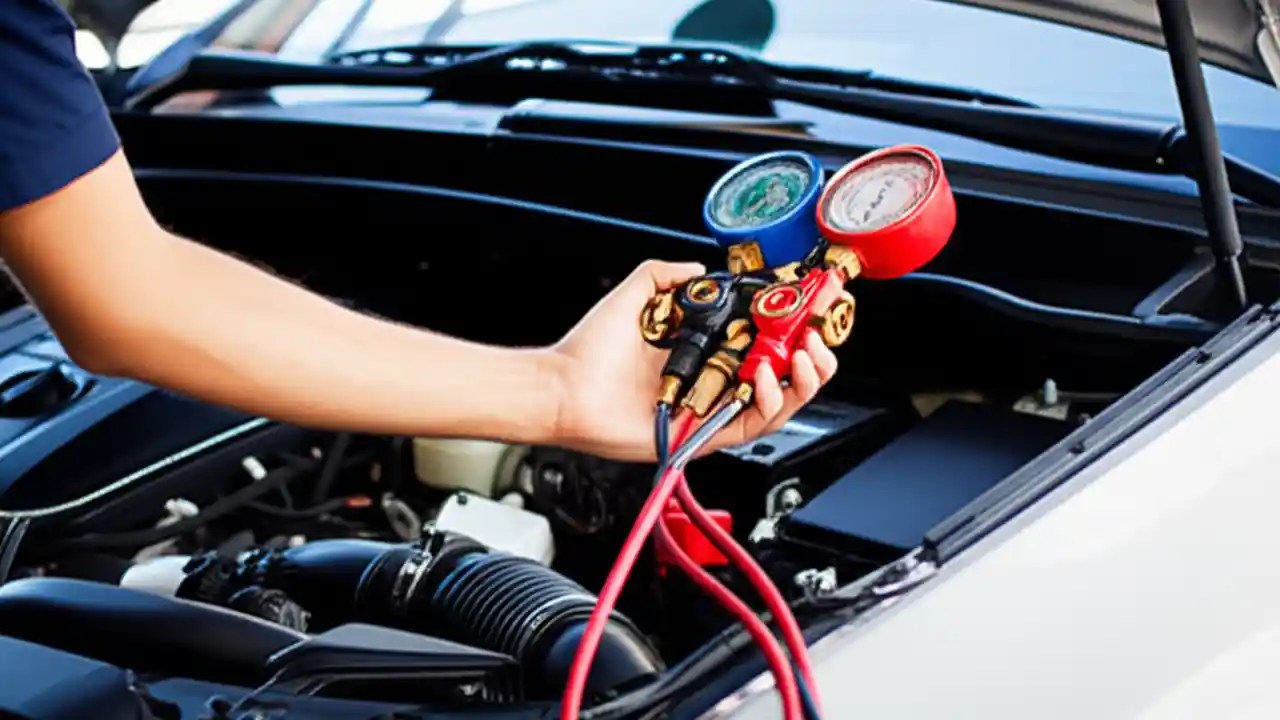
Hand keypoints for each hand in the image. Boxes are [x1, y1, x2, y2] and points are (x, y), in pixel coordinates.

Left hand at [549, 260, 838, 461]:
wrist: (564, 388)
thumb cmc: (589, 353)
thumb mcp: (633, 295)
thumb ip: (664, 275)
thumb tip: (698, 268)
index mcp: (704, 354)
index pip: (764, 344)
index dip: (793, 330)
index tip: (812, 309)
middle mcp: (713, 384)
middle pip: (783, 378)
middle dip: (812, 358)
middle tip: (818, 336)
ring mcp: (710, 411)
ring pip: (777, 405)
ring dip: (801, 381)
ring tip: (803, 354)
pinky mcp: (703, 436)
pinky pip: (751, 426)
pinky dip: (769, 403)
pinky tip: (769, 376)